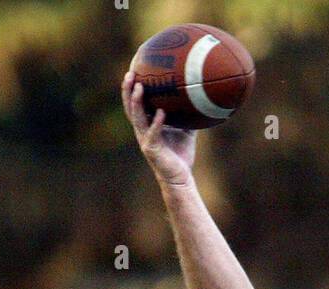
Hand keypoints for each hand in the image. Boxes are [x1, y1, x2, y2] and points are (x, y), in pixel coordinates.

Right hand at [121, 70, 196, 186]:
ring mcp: (145, 140)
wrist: (181, 178)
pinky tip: (160, 112)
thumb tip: (200, 98)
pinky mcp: (151, 150)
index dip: (132, 89)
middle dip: (127, 91)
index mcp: (147, 125)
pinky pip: (153, 133)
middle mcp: (142, 131)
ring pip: (136, 118)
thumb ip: (187, 115)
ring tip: (139, 87)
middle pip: (130, 107)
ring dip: (136, 102)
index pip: (136, 104)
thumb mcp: (186, 130)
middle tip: (129, 73)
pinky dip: (156, 123)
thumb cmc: (181, 155)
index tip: (133, 70)